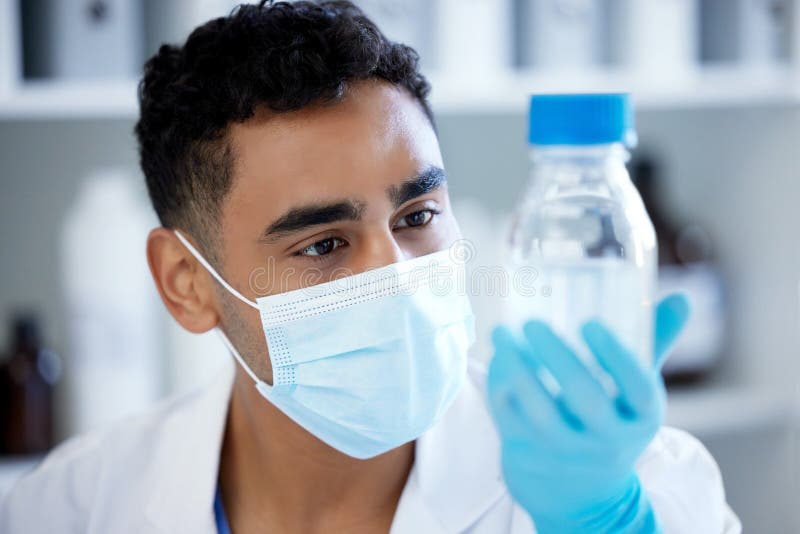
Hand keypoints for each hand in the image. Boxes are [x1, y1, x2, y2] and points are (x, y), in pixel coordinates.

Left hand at [487, 295, 689, 532]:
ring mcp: (566, 452)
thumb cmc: (611, 421)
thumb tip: (680, 299)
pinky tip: (497, 359)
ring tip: (502, 334)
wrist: (582, 497)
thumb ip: (653, 344)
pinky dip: (500, 388)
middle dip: (558, 358)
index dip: (616, 356)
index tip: (590, 323)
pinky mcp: (530, 457)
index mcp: (641, 418)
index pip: (638, 389)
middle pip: (585, 400)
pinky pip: (510, 421)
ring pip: (540, 413)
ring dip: (517, 370)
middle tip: (533, 323)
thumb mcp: (637, 393)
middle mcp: (607, 440)